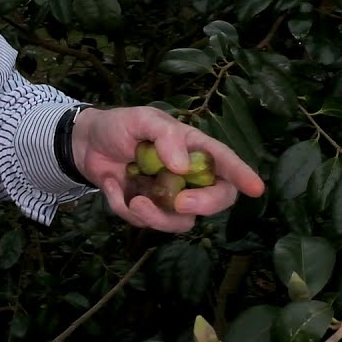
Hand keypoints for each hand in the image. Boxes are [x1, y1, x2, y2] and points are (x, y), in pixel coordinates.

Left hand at [71, 105, 265, 232]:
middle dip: (204, 205)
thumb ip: (164, 136)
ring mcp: (169, 196)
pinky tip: (112, 185)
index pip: (225, 162)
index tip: (256, 188)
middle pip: (216, 199)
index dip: (243, 175)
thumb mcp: (141, 119)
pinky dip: (125, 207)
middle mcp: (188, 176)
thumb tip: (183, 166)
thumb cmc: (119, 125)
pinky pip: (146, 221)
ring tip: (134, 200)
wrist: (85, 144)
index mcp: (194, 148)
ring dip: (158, 217)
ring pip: (182, 222)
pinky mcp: (148, 210)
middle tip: (181, 202)